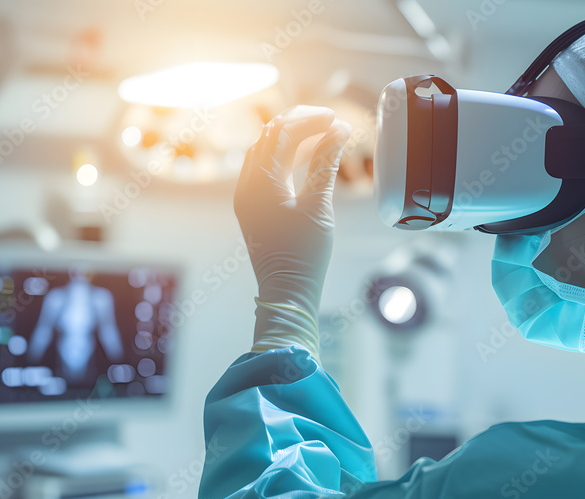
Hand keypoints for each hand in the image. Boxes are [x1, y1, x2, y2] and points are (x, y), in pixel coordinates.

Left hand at [234, 105, 351, 357]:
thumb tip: (338, 131)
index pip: (283, 134)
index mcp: (260, 183)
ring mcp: (246, 196)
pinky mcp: (252, 207)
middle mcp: (246, 185)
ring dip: (291, 138)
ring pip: (264, 151)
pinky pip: (263, 169)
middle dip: (300, 124)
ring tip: (321, 134)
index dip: (311, 121)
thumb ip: (326, 164)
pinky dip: (284, 156)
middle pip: (269, 137)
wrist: (286, 292)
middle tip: (330, 120)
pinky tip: (304, 156)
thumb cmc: (305, 255)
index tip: (336, 119)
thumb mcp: (319, 206)